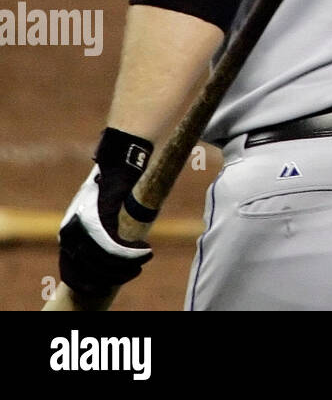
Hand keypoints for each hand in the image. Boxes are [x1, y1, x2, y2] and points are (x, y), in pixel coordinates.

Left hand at [58, 128, 154, 298]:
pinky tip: (145, 250)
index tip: (103, 289)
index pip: (70, 272)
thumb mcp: (98, 213)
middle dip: (112, 277)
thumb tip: (106, 260)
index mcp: (67, 234)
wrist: (120, 162)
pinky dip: (132, 253)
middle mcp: (71, 232)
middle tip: (133, 273)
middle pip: (89, 270)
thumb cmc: (112, 187)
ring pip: (104, 261)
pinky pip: (116, 247)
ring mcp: (86, 226)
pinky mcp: (105, 218)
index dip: (87, 285)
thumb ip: (97, 236)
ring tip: (143, 260)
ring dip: (127, 266)